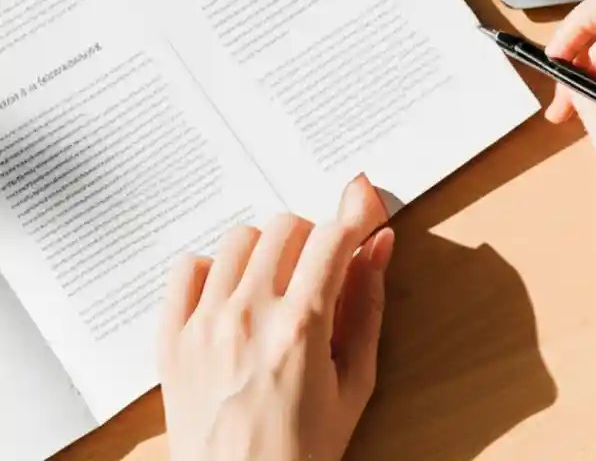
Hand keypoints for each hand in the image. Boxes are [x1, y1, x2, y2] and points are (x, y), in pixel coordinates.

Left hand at [159, 174, 394, 460]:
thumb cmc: (304, 449)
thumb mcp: (356, 381)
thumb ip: (369, 306)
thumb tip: (379, 247)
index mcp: (302, 329)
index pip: (333, 238)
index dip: (356, 214)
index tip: (364, 203)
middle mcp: (249, 317)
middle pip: (286, 226)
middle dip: (313, 237)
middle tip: (320, 269)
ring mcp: (204, 325)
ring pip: (240, 238)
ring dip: (267, 249)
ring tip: (276, 285)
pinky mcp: (171, 337)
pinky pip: (189, 267)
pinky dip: (215, 269)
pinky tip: (233, 296)